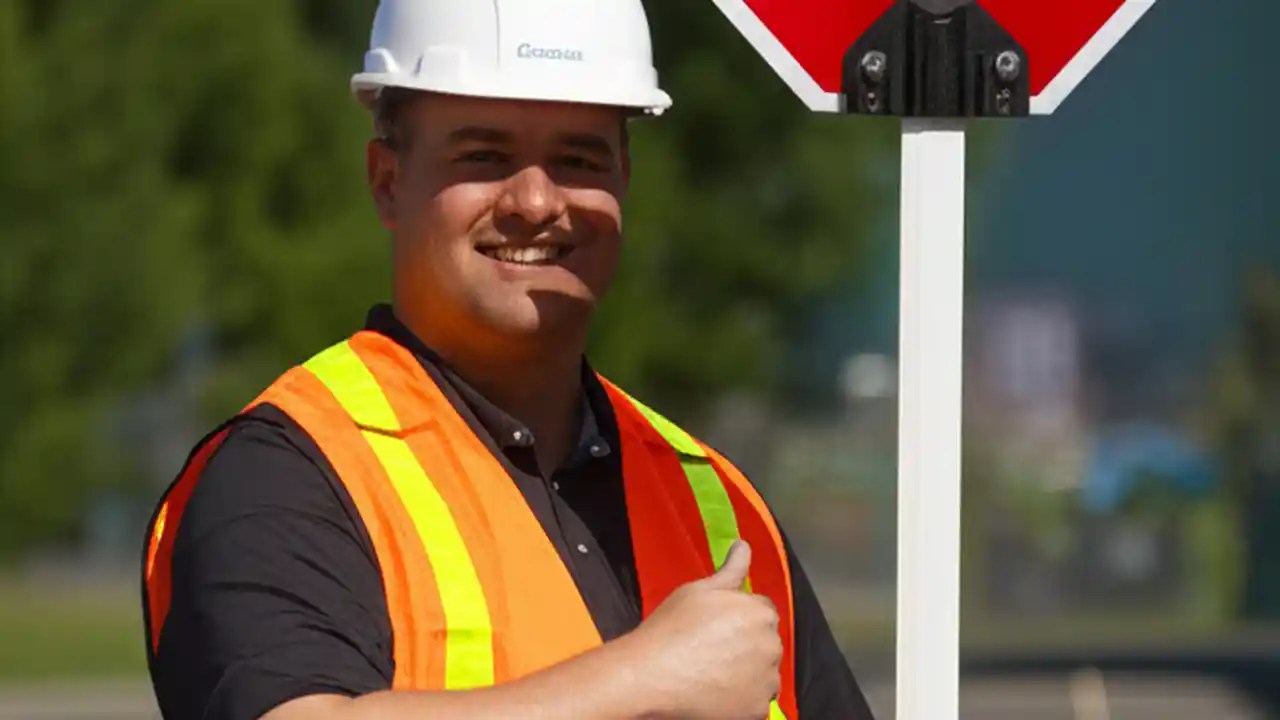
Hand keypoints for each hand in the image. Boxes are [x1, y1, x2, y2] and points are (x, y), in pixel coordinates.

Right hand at [624, 541, 780, 719]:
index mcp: (760, 613)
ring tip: (712, 673)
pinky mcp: (757, 710)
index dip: (740, 618)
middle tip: (712, 651)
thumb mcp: (699, 590)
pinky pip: (755, 702)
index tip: (718, 627)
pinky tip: (715, 693)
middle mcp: (771, 646)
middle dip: (747, 645)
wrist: (652, 675)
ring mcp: (766, 682)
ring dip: (747, 673)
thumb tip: (744, 545)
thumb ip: (731, 569)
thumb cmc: (672, 627)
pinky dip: (741, 699)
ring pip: (763, 674)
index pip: (762, 612)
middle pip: (765, 643)